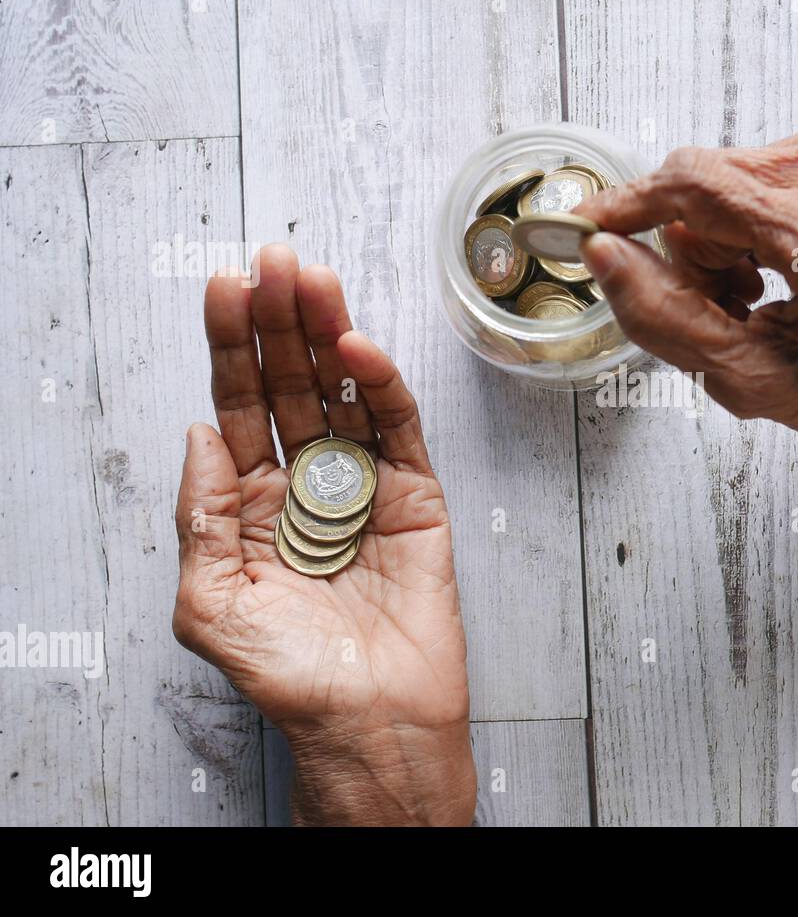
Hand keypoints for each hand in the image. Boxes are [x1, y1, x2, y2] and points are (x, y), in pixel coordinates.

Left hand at [173, 244, 474, 825]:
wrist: (372, 720)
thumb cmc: (291, 676)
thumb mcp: (209, 604)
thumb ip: (199, 516)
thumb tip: (194, 432)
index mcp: (253, 505)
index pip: (238, 408)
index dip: (230, 347)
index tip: (224, 289)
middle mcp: (308, 484)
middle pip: (290, 384)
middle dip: (278, 321)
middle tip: (273, 261)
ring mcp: (365, 486)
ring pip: (343, 393)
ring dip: (327, 333)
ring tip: (311, 280)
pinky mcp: (418, 496)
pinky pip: (398, 429)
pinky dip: (380, 386)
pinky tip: (355, 349)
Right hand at [575, 125, 797, 456]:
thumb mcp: (741, 376)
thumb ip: (662, 315)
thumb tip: (602, 253)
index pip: (699, 189)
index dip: (628, 205)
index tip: (584, 226)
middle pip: (703, 181)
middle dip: (686, 244)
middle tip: (716, 301)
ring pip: (720, 176)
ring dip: (713, 238)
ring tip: (747, 294)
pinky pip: (748, 173)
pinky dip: (739, 222)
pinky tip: (765, 268)